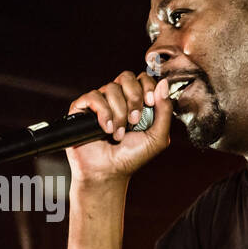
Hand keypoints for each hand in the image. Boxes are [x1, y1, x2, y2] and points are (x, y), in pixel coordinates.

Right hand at [65, 70, 171, 184]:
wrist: (108, 172)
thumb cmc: (132, 156)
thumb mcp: (158, 137)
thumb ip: (165, 111)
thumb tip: (164, 83)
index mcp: (136, 102)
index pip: (143, 78)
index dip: (147, 86)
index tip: (150, 103)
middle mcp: (118, 98)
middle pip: (126, 77)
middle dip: (134, 98)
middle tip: (135, 121)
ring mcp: (100, 101)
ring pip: (111, 88)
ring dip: (119, 114)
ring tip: (118, 134)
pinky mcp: (82, 107)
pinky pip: (94, 97)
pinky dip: (103, 114)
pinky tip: (106, 129)